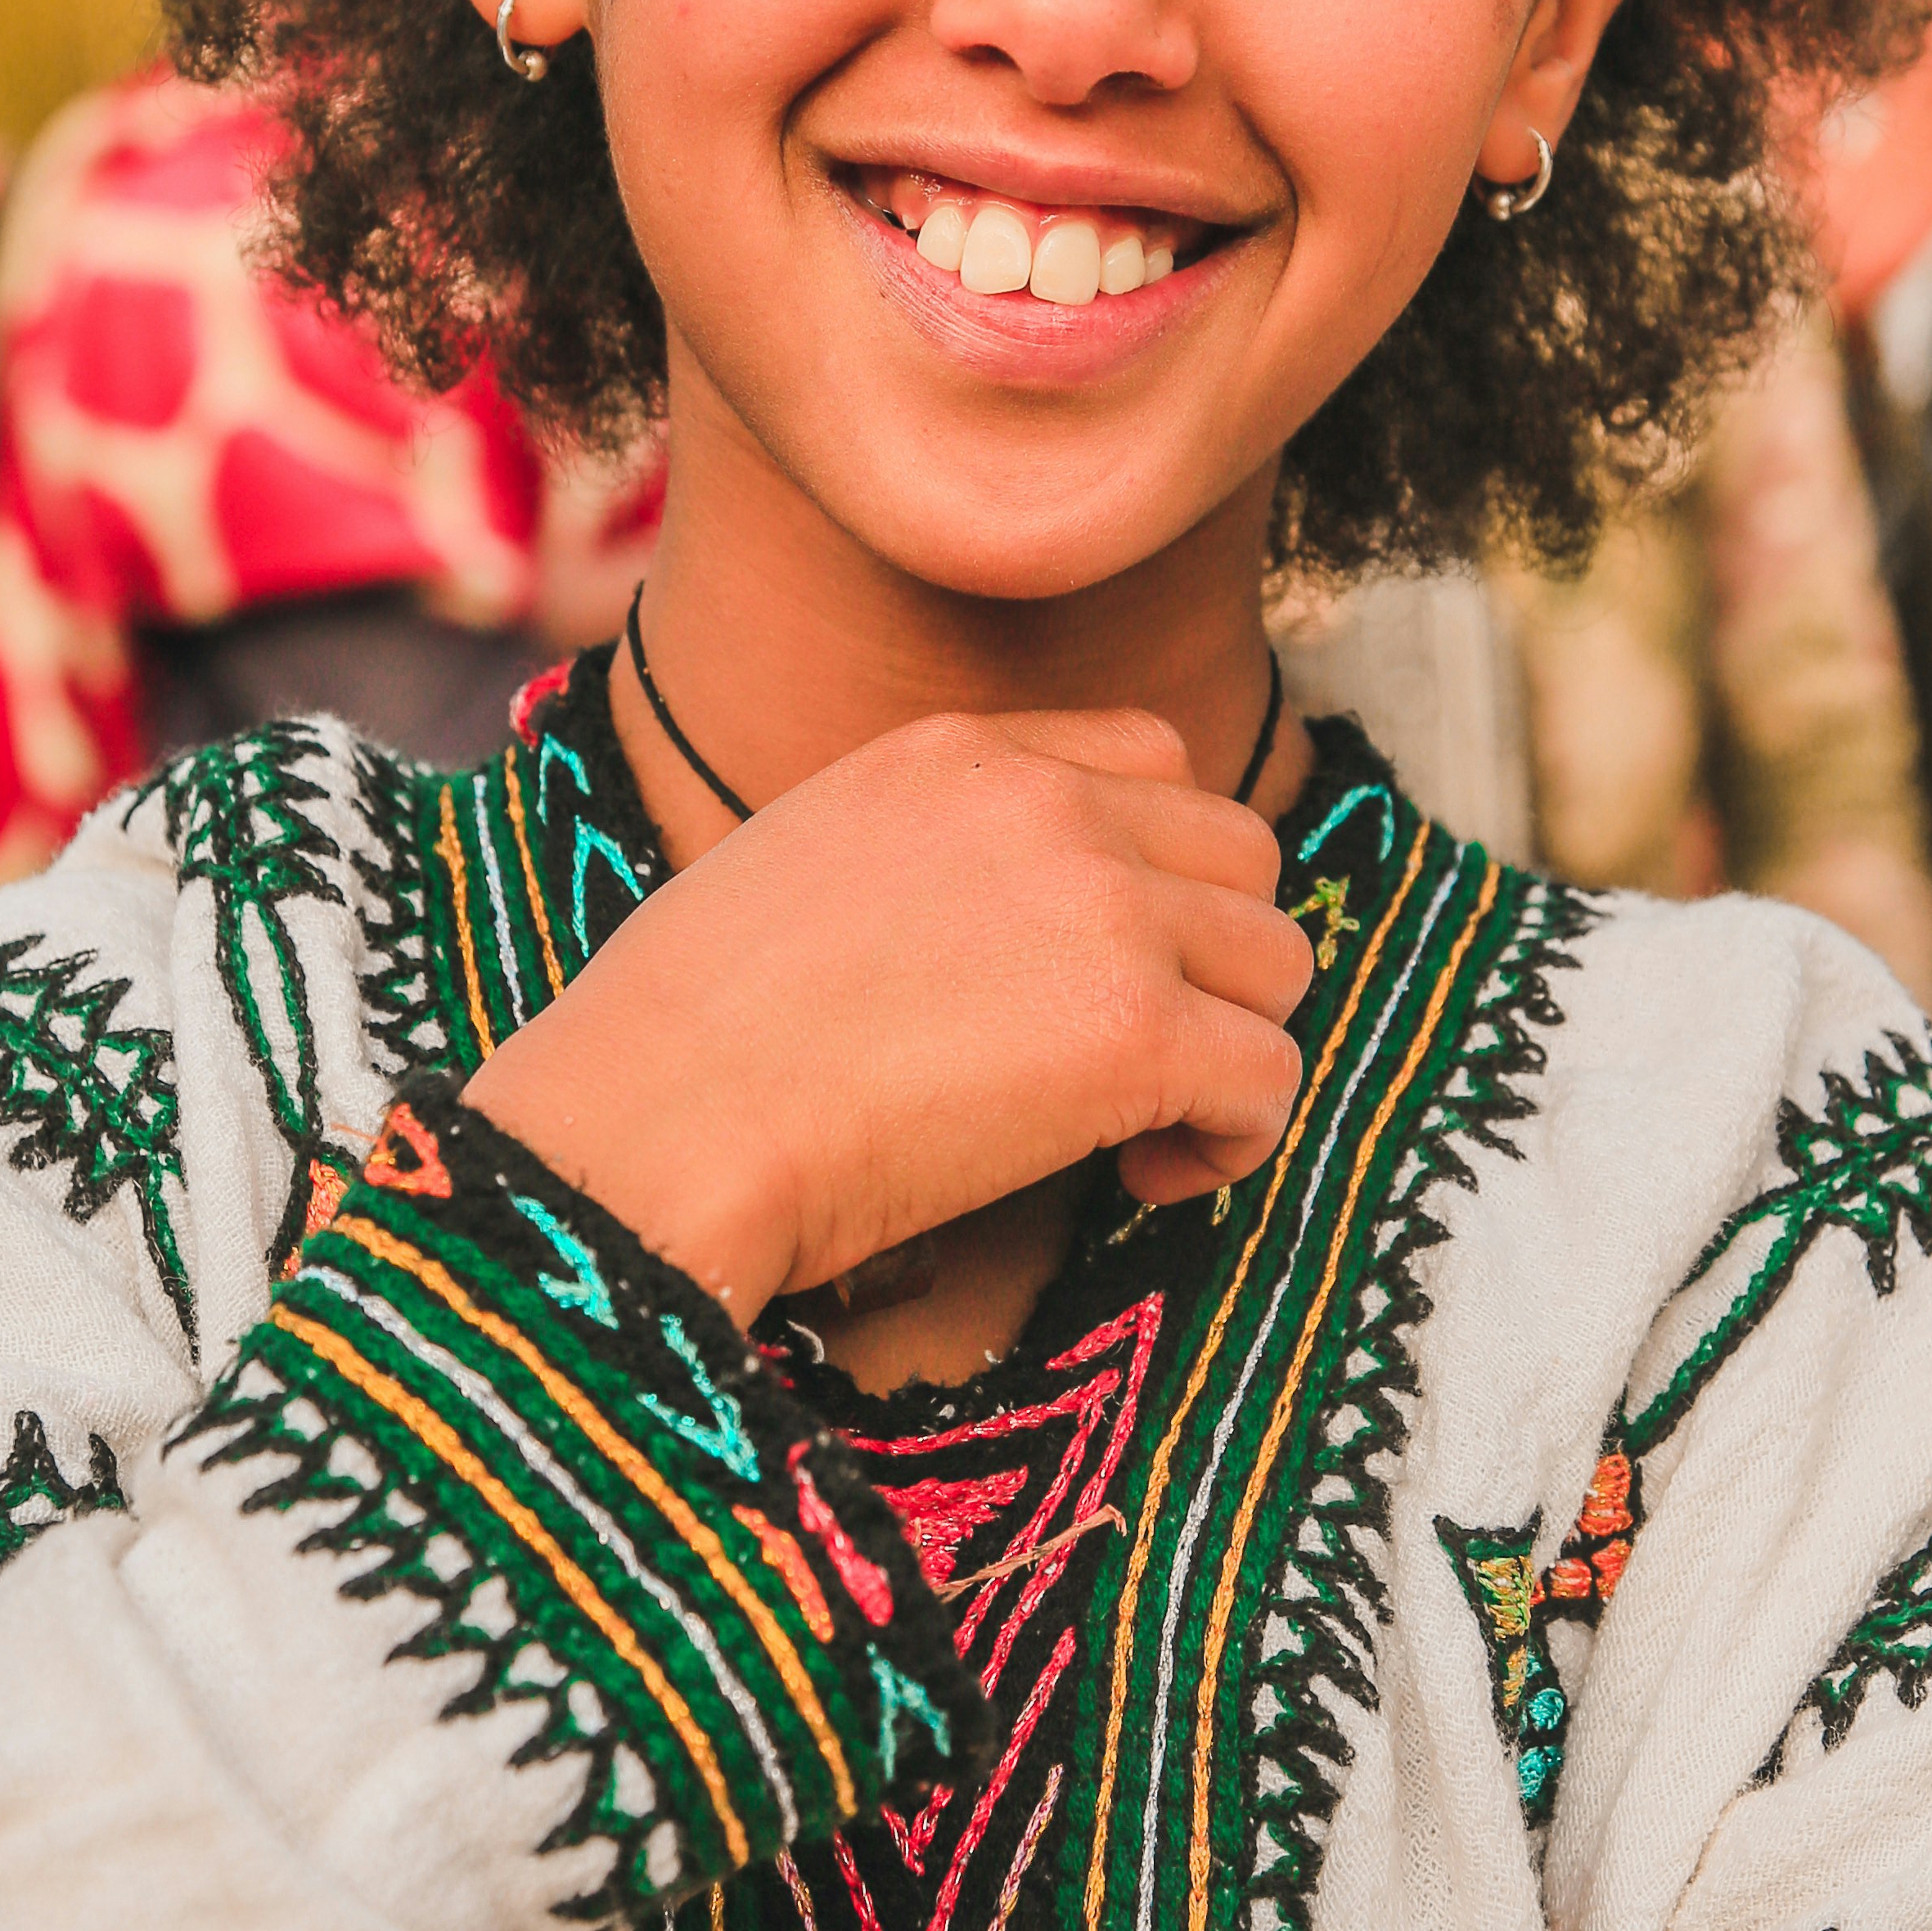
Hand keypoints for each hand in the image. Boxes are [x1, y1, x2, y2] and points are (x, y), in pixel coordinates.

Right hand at [463, 707, 1312, 1324]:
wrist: (654, 1126)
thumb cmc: (684, 1044)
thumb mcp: (798, 864)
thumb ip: (928, 863)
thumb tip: (1004, 954)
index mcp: (955, 751)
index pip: (1150, 757)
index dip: (1158, 868)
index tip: (1101, 962)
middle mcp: (1046, 802)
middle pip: (1239, 853)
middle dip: (1210, 959)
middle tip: (1129, 1057)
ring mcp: (1102, 907)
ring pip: (1277, 959)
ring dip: (1231, 1046)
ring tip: (1139, 1129)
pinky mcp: (1136, 1028)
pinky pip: (1270, 1075)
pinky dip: (1235, 1139)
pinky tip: (1144, 1179)